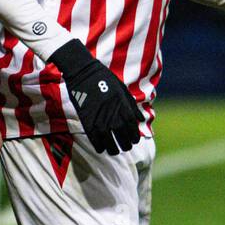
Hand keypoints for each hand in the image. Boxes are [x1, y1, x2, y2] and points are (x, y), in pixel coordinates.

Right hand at [50, 40, 143, 154]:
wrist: (84, 73)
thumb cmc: (104, 78)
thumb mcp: (122, 89)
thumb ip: (132, 105)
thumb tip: (140, 118)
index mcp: (124, 107)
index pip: (132, 128)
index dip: (134, 136)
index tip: (134, 141)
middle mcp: (114, 116)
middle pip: (123, 137)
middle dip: (126, 144)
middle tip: (125, 147)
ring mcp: (101, 120)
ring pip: (110, 142)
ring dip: (114, 149)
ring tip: (115, 151)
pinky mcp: (88, 122)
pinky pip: (95, 139)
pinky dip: (99, 146)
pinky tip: (101, 148)